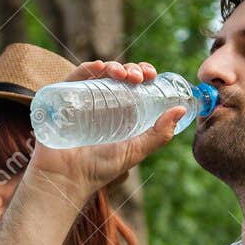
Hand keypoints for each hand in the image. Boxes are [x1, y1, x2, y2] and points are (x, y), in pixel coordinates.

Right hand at [27, 60, 183, 199]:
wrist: (67, 178)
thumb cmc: (100, 168)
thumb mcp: (136, 150)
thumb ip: (159, 135)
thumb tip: (181, 109)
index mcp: (120, 111)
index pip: (133, 84)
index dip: (143, 74)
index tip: (151, 75)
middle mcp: (102, 102)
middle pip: (118, 76)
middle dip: (131, 69)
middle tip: (138, 77)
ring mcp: (82, 99)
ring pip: (99, 73)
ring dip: (114, 66)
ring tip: (122, 74)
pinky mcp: (62, 98)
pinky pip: (74, 77)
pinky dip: (87, 68)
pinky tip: (99, 67)